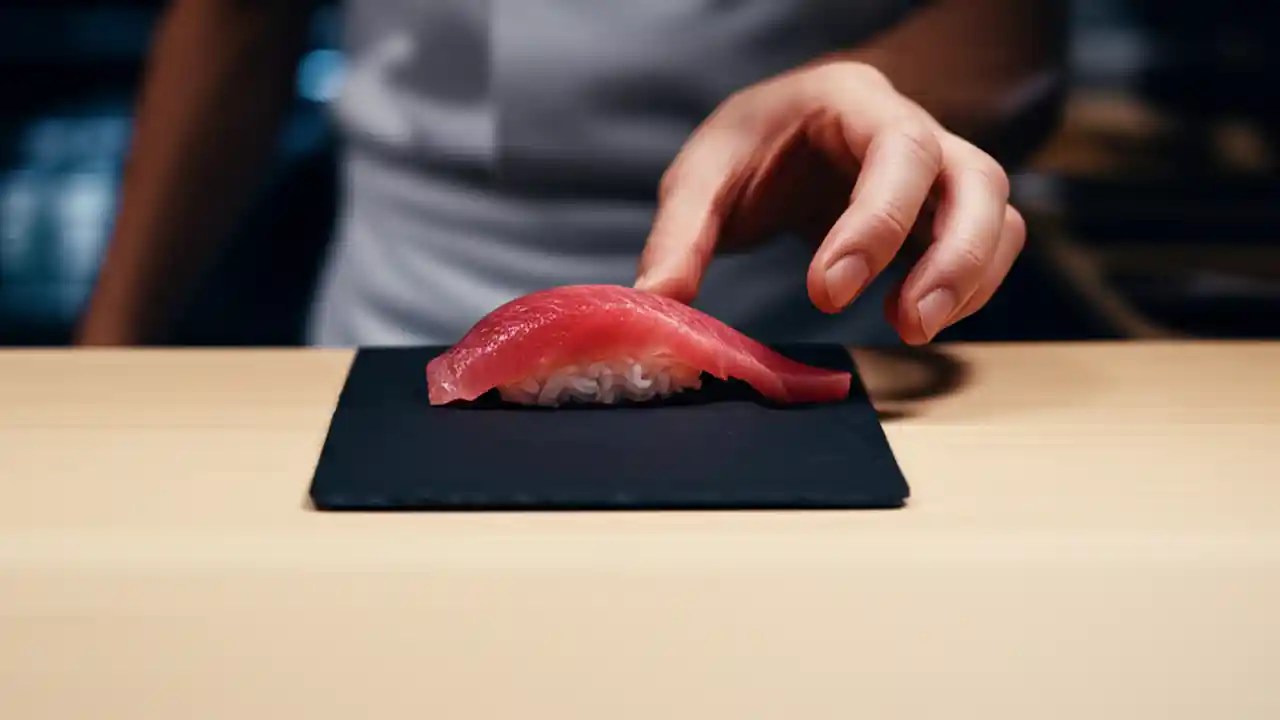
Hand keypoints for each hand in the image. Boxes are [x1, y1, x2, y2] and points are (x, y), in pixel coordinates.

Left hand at [634, 60, 1024, 344]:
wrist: (786, 135)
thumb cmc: (749, 146)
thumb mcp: (702, 177)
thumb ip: (680, 236)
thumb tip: (656, 305)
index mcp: (852, 101)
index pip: (897, 150)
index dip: (876, 223)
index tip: (827, 291)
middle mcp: (913, 128)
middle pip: (977, 179)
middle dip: (950, 258)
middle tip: (904, 323)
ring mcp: (940, 172)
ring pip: (997, 214)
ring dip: (970, 279)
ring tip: (913, 328)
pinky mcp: (945, 215)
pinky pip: (990, 244)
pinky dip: (970, 287)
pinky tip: (916, 318)